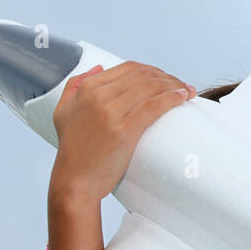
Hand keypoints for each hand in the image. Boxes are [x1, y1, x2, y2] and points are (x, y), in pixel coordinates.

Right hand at [50, 60, 196, 205]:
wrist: (75, 182)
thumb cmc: (73, 150)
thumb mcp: (63, 112)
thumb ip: (75, 85)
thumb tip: (99, 67)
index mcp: (87, 89)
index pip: (128, 68)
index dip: (152, 70)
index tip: (166, 78)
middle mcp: (97, 96)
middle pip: (143, 75)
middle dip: (167, 77)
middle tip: (181, 85)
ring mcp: (111, 112)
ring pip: (151, 87)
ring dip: (174, 85)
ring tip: (187, 91)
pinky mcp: (124, 131)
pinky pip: (154, 106)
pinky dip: (172, 97)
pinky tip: (183, 96)